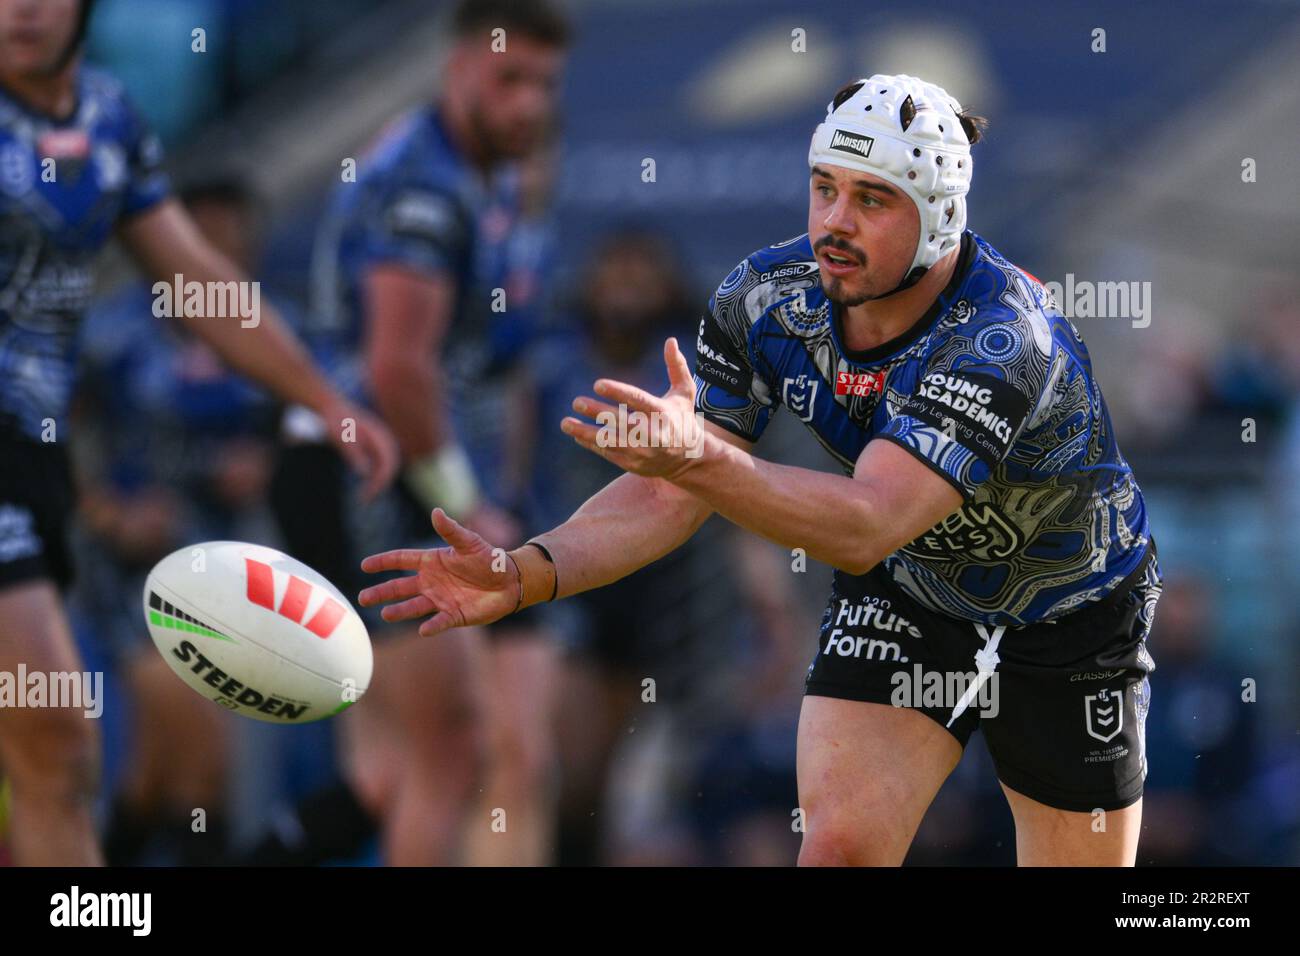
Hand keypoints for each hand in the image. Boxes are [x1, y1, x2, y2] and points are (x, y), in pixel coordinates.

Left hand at [319, 398, 399, 501]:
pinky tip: (365, 488)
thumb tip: (364, 473)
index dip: (380, 482)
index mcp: (380, 437)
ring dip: (378, 484)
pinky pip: (379, 467)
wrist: (334, 409)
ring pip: (386, 468)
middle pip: (390, 468)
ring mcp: (381, 445)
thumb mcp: (342, 437)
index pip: (388, 464)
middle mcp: (385, 441)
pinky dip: (374, 478)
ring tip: (364, 499)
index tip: (368, 495)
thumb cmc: (337, 423)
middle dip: (380, 486)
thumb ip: (354, 453)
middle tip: (365, 502)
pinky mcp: (375, 448)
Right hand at [358, 508, 517, 635]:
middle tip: (363, 598)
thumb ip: (451, 530)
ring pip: (414, 606)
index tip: (364, 565)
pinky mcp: (454, 615)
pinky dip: (432, 626)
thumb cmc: (488, 559)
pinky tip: (422, 630)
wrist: (509, 581)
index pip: (401, 560)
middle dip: (382, 592)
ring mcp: (440, 600)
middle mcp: (431, 582)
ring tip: (384, 614)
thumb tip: (436, 511)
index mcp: (432, 562)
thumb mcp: (469, 542)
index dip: (383, 562)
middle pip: (400, 587)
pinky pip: (440, 621)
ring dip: (399, 610)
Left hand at [561, 337, 704, 479]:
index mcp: (663, 413)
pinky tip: (577, 435)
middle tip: (577, 402)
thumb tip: (670, 340)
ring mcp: (642, 451)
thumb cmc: (682, 418)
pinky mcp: (634, 463)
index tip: (597, 384)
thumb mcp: (685, 393)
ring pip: (610, 442)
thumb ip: (676, 367)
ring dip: (586, 432)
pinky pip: (609, 454)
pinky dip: (592, 445)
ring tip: (565, 423)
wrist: (689, 458)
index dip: (618, 392)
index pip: (638, 401)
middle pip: (620, 422)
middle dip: (597, 412)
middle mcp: (652, 434)